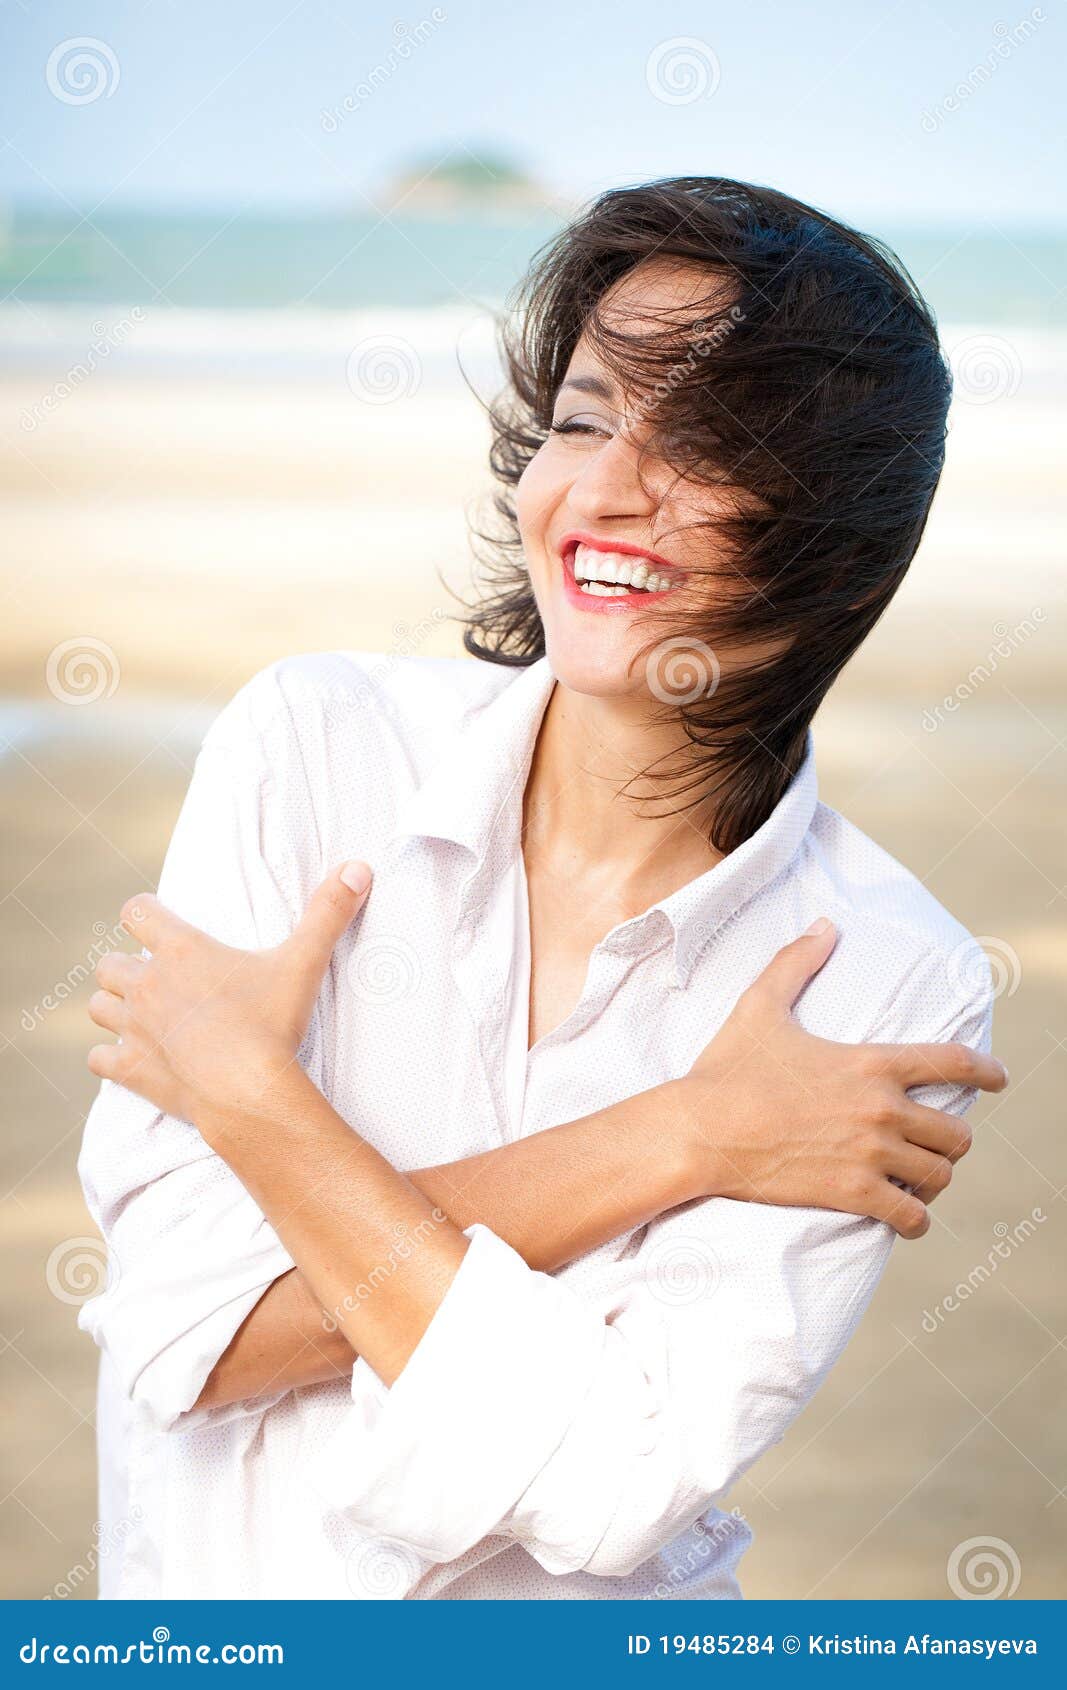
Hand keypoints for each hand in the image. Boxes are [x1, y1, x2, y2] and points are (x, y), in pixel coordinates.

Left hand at [87, 862, 373, 1127]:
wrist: (248, 1091)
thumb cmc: (272, 1024)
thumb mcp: (303, 963)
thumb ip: (328, 912)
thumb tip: (359, 867)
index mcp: (180, 951)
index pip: (136, 912)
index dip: (143, 914)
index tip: (156, 923)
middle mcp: (148, 985)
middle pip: (109, 963)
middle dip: (126, 968)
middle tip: (156, 978)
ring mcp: (134, 1029)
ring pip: (98, 1006)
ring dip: (114, 1008)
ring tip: (140, 1015)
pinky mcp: (131, 1070)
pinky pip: (99, 1058)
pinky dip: (110, 1058)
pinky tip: (130, 1059)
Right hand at [675, 918, 1007, 1238]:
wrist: (700, 1131)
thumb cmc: (727, 1069)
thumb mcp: (760, 1006)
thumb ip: (796, 962)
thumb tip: (824, 926)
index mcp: (870, 1063)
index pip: (953, 1063)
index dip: (986, 1071)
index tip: (1000, 1079)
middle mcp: (882, 1108)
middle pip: (956, 1131)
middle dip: (951, 1139)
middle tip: (933, 1144)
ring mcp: (871, 1153)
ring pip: (940, 1174)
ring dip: (933, 1179)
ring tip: (918, 1180)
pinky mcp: (853, 1193)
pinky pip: (912, 1216)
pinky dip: (915, 1218)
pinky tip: (905, 1216)